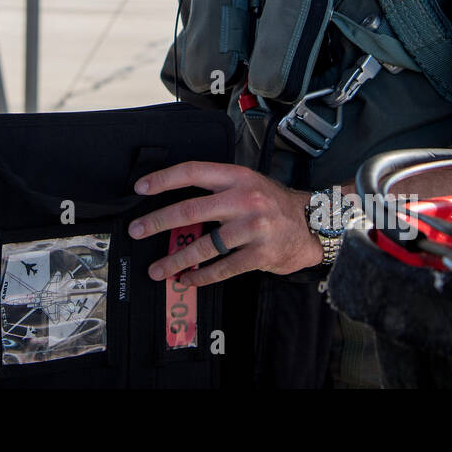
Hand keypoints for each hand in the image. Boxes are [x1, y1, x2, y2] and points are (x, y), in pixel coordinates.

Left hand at [129, 161, 322, 286]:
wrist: (314, 225)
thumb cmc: (274, 204)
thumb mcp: (248, 184)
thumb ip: (217, 190)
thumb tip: (176, 205)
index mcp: (237, 177)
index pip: (193, 172)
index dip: (164, 179)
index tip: (140, 188)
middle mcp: (244, 199)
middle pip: (190, 210)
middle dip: (158, 221)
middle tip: (136, 230)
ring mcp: (252, 227)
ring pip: (204, 245)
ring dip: (176, 259)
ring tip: (157, 269)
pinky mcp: (260, 253)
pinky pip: (223, 267)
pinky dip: (202, 275)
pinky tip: (187, 279)